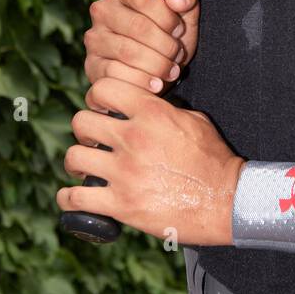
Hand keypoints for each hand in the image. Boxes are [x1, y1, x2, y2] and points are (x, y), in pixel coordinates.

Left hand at [57, 77, 243, 244]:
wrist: (226, 201)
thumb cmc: (214, 160)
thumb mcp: (194, 121)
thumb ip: (164, 110)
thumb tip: (143, 106)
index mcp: (152, 113)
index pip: (103, 88)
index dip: (96, 97)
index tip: (100, 109)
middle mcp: (134, 138)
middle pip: (81, 122)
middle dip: (84, 130)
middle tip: (92, 141)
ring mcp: (125, 173)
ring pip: (73, 157)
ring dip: (75, 163)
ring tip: (84, 168)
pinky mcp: (121, 204)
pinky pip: (75, 198)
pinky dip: (68, 199)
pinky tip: (73, 198)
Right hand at [84, 0, 199, 93]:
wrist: (158, 67)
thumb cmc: (169, 33)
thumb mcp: (184, 13)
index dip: (167, 17)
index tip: (179, 29)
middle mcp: (102, 9)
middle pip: (138, 27)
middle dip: (165, 45)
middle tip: (178, 54)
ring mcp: (94, 38)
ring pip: (128, 52)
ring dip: (157, 64)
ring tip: (171, 69)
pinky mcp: (92, 65)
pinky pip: (117, 75)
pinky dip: (142, 82)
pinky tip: (156, 83)